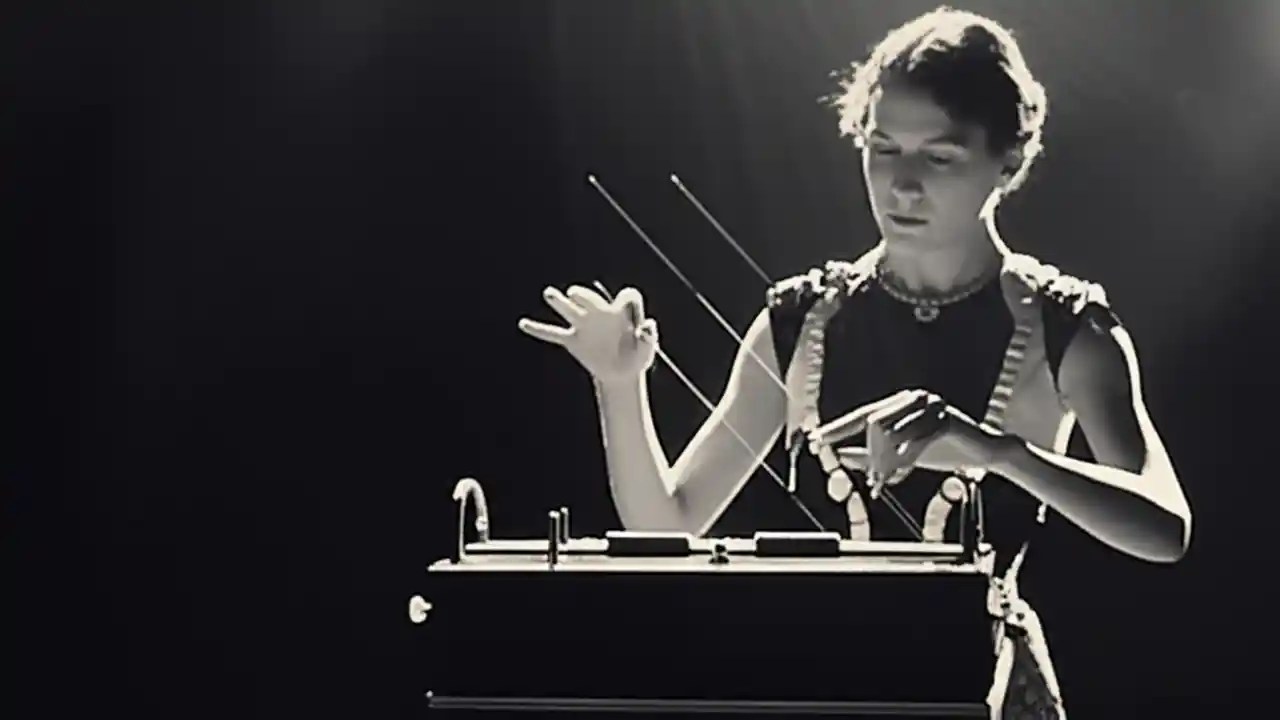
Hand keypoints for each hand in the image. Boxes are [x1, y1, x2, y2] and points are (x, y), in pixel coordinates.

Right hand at [517, 285, 657, 383]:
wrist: (621, 373)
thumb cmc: (636, 358)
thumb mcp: (647, 351)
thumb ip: (649, 338)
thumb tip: (649, 325)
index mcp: (621, 312)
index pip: (626, 296)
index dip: (628, 299)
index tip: (627, 306)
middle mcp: (601, 313)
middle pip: (590, 298)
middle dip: (583, 295)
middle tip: (573, 294)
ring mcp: (585, 326)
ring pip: (569, 309)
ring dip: (560, 302)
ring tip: (549, 294)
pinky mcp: (574, 341)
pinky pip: (553, 333)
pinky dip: (539, 329)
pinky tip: (523, 324)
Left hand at [811, 389, 1001, 497]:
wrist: (985, 453)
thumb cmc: (943, 451)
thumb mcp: (902, 455)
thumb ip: (873, 454)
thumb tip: (841, 457)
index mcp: (899, 404)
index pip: (860, 415)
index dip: (836, 430)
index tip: (814, 441)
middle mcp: (911, 399)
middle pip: (872, 423)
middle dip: (869, 456)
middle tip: (873, 483)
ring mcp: (930, 406)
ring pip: (890, 432)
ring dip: (884, 462)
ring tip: (886, 481)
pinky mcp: (946, 419)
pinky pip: (914, 441)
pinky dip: (905, 461)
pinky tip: (903, 474)